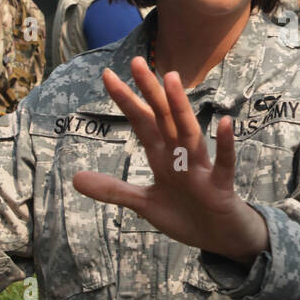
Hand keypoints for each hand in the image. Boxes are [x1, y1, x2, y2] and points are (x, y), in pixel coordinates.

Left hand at [71, 58, 268, 264]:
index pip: (142, 122)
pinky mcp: (219, 186)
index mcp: (162, 157)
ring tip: (172, 79)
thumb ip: (113, 190)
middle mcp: (180, 156)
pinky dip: (225, 145)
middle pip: (163, 118)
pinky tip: (225, 123)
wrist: (222, 237)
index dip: (125, 100)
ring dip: (180, 108)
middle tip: (136, 62)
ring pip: (189, 133)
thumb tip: (74, 178)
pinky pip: (223, 163)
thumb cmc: (186, 214)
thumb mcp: (144, 204)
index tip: (107, 74)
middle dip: (149, 92)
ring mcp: (200, 169)